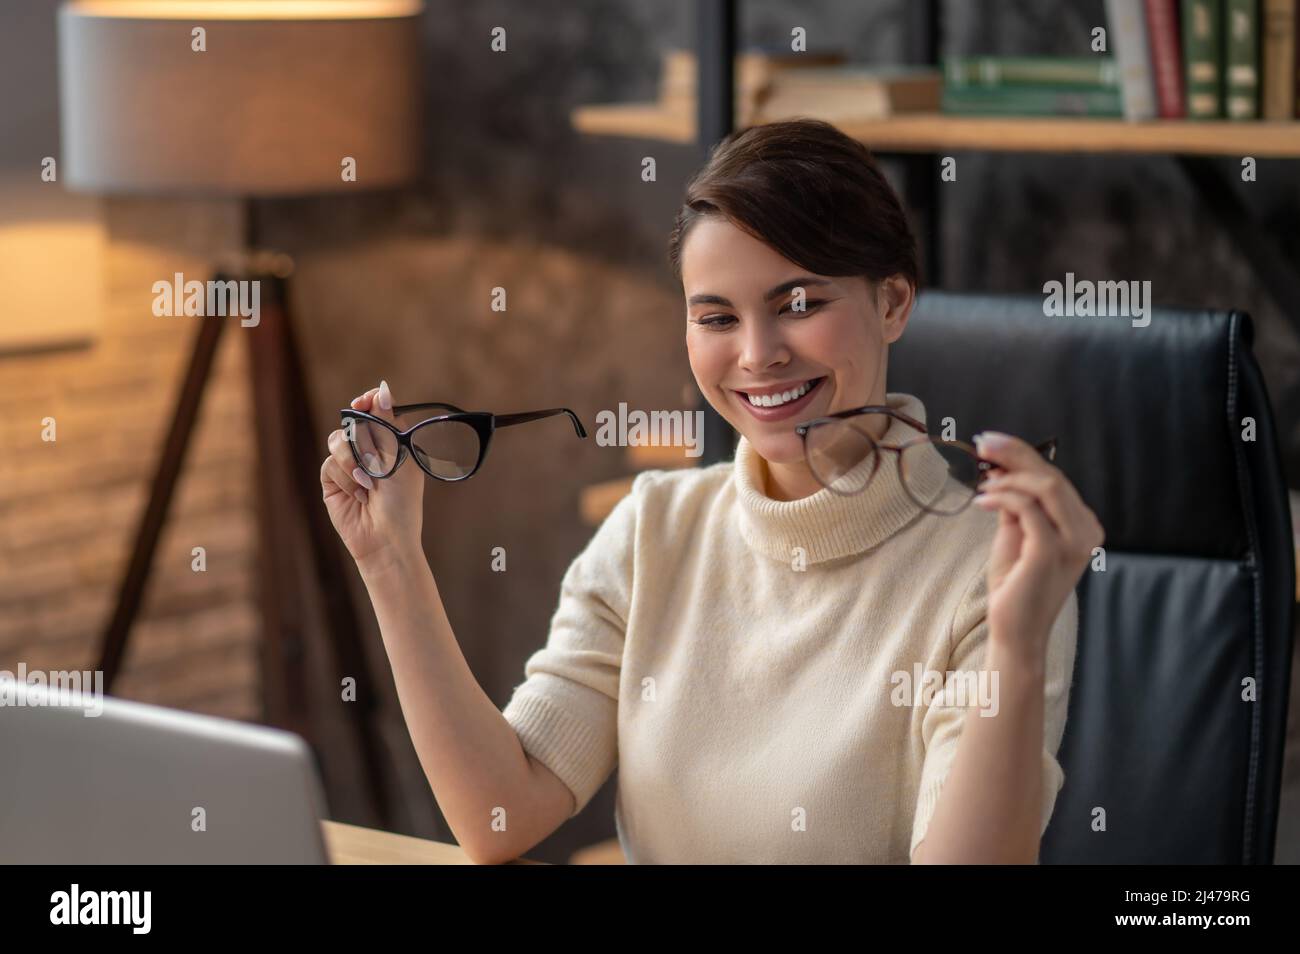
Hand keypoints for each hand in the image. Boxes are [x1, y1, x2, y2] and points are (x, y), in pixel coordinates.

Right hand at [321, 379, 425, 570]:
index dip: (367, 401)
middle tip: (377, 466)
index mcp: (391, 441)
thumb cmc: (401, 502)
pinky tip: (359, 494)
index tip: (363, 402)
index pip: (375, 408)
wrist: (386, 538)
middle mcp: (368, 449)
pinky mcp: (332, 479)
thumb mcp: (400, 459)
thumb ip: (388, 423)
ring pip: (337, 440)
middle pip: (353, 423)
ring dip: (354, 462)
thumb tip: (383, 387)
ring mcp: (348, 463)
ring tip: (369, 484)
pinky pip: (330, 464)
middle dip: (365, 442)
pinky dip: (346, 478)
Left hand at [970, 432, 1103, 662]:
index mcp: (1083, 524)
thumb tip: (1003, 468)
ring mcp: (1073, 542)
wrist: (1015, 630)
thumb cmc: (1016, 584)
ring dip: (1008, 476)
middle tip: (983, 444)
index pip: (1056, 478)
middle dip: (1015, 454)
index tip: (992, 443)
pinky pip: (1027, 508)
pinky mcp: (1050, 552)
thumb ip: (1017, 503)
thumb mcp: (1017, 534)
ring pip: (1045, 486)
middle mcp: (1086, 531)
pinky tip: (981, 501)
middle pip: (1052, 476)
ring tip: (983, 483)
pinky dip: (1002, 496)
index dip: (1023, 454)